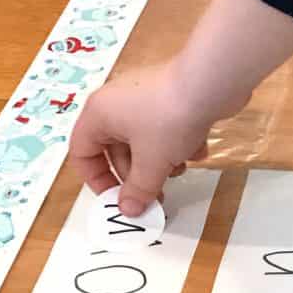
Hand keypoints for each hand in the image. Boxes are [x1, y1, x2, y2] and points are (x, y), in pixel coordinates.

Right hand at [69, 62, 216, 216]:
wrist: (211, 82)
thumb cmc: (169, 119)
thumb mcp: (152, 162)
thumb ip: (139, 190)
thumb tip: (128, 211)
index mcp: (98, 114)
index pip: (81, 151)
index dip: (96, 179)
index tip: (116, 199)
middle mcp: (117, 102)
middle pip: (116, 149)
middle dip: (138, 175)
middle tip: (157, 197)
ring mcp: (145, 96)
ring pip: (145, 140)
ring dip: (162, 161)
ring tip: (180, 169)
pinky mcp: (172, 95)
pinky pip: (167, 126)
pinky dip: (180, 141)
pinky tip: (199, 149)